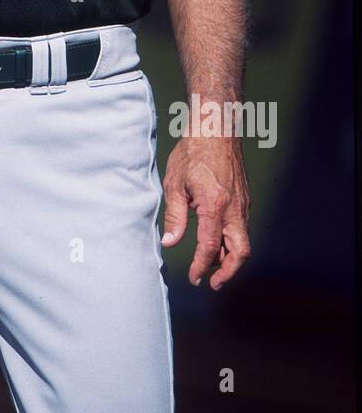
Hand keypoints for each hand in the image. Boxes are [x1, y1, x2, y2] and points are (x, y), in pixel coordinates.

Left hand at [160, 135, 250, 290]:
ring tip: (210, 266)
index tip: (194, 278)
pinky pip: (241, 228)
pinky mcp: (244, 200)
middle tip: (211, 283)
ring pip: (243, 241)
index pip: (210, 246)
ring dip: (229, 258)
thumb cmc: (193, 153)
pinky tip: (216, 242)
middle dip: (227, 272)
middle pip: (240, 252)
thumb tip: (169, 242)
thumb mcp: (175, 184)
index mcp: (215, 205)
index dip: (201, 266)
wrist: (217, 130)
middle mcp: (234, 208)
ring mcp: (243, 204)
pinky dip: (231, 242)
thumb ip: (174, 216)